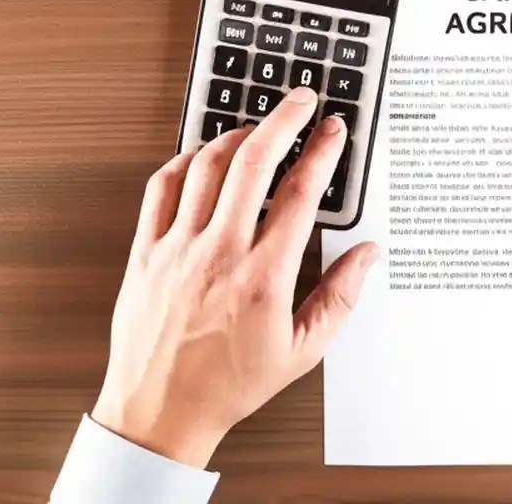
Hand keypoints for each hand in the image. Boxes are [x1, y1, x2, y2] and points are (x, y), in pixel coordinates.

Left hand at [91, 87, 377, 467]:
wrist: (160, 412)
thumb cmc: (229, 385)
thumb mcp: (303, 350)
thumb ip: (341, 296)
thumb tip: (367, 254)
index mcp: (263, 278)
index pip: (301, 194)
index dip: (322, 151)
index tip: (334, 130)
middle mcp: (219, 254)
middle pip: (253, 162)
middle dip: (283, 119)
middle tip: (301, 100)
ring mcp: (176, 249)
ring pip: (206, 165)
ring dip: (236, 135)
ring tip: (256, 128)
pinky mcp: (144, 253)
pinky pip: (161, 188)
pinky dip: (185, 161)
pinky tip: (202, 158)